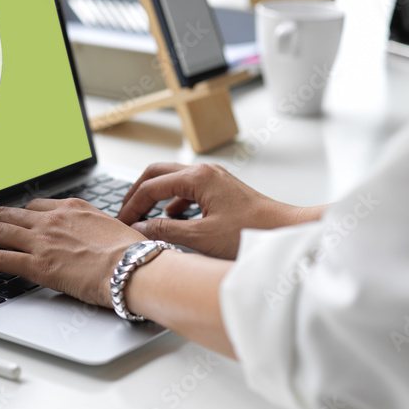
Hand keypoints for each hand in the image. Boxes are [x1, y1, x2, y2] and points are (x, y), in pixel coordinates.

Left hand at [0, 199, 143, 307]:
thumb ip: (94, 229)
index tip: (8, 224)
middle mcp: (52, 219)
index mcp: (72, 208)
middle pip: (6, 213)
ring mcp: (43, 240)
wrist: (135, 268)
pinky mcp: (37, 264)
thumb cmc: (133, 254)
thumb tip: (94, 238)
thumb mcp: (112, 229)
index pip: (33, 206)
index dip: (15, 216)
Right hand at [117, 163, 320, 258]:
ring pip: (172, 180)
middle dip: (138, 193)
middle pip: (157, 173)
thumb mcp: (201, 237)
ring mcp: (214, 178)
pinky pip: (188, 189)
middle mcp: (204, 171)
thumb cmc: (252, 232)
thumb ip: (165, 231)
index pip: (150, 186)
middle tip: (126, 213)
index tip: (122, 223)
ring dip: (155, 196)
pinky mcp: (221, 189)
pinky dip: (173, 202)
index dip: (132, 205)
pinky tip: (173, 220)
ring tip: (145, 218)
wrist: (286, 231)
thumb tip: (139, 229)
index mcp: (197, 177)